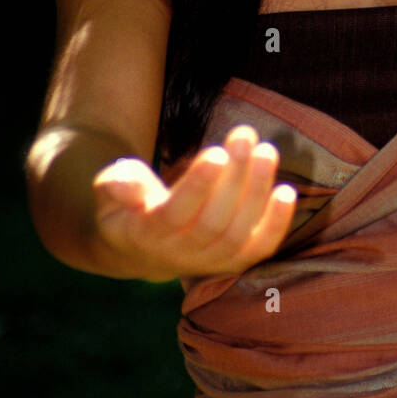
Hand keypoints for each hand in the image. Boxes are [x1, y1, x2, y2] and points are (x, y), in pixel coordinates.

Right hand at [92, 125, 297, 279]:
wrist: (142, 247)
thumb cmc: (128, 206)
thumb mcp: (109, 189)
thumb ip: (115, 184)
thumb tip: (130, 185)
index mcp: (145, 234)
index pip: (174, 214)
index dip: (197, 186)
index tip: (216, 152)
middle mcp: (178, 254)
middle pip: (213, 223)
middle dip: (234, 177)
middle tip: (244, 136)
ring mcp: (208, 261)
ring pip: (238, 234)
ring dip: (257, 191)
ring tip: (266, 151)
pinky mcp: (233, 260)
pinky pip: (259, 248)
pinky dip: (277, 223)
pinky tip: (287, 192)